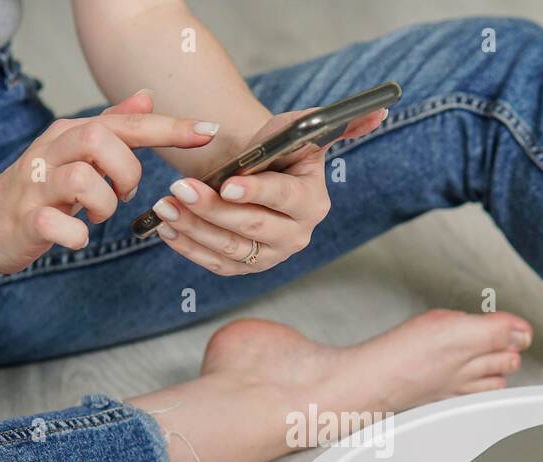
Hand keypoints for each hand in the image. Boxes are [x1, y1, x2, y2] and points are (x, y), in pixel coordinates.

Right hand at [0, 91, 218, 274]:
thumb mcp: (74, 152)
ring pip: (83, 180)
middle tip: (123, 193)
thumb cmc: (38, 189)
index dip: (169, 128)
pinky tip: (76, 236)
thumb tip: (147, 96)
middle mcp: (52, 153)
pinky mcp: (27, 220)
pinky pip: (59, 226)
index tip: (208, 133)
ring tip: (96, 215)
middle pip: (100, 139)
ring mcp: (36, 187)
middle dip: (127, 170)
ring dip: (104, 204)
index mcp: (70, 135)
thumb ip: (112, 125)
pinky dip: (77, 236)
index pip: (126, 123)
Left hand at [146, 106, 387, 274]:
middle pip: (253, 228)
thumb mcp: (299, 128)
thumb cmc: (274, 148)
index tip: (228, 184)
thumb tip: (378, 111)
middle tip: (179, 190)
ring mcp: (271, 256)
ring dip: (193, 228)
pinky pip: (215, 264)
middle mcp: (297, 235)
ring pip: (230, 249)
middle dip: (213, 210)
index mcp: (313, 202)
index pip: (284, 199)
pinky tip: (166, 229)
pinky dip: (188, 248)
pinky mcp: (246, 269)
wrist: (253, 173)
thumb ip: (335, 122)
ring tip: (165, 206)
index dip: (257, 192)